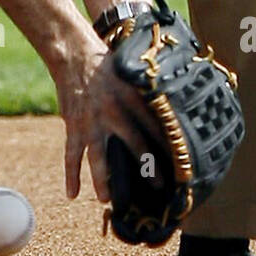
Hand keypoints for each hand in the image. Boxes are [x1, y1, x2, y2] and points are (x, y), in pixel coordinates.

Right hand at [53, 35, 156, 201]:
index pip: (156, 125)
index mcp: (132, 98)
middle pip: (133, 144)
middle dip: (147, 167)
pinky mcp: (74, 125)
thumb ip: (150, 92)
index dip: (170, 143)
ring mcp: (91, 121)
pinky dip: (71, 174)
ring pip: (97, 156)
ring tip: (107, 201)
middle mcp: (113, 112)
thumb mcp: (133, 74)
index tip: (184, 161)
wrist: (74, 54)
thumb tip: (172, 104)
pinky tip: (72, 194)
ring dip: (103, 180)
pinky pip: (71, 154)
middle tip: (160, 188)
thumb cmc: (108, 64)